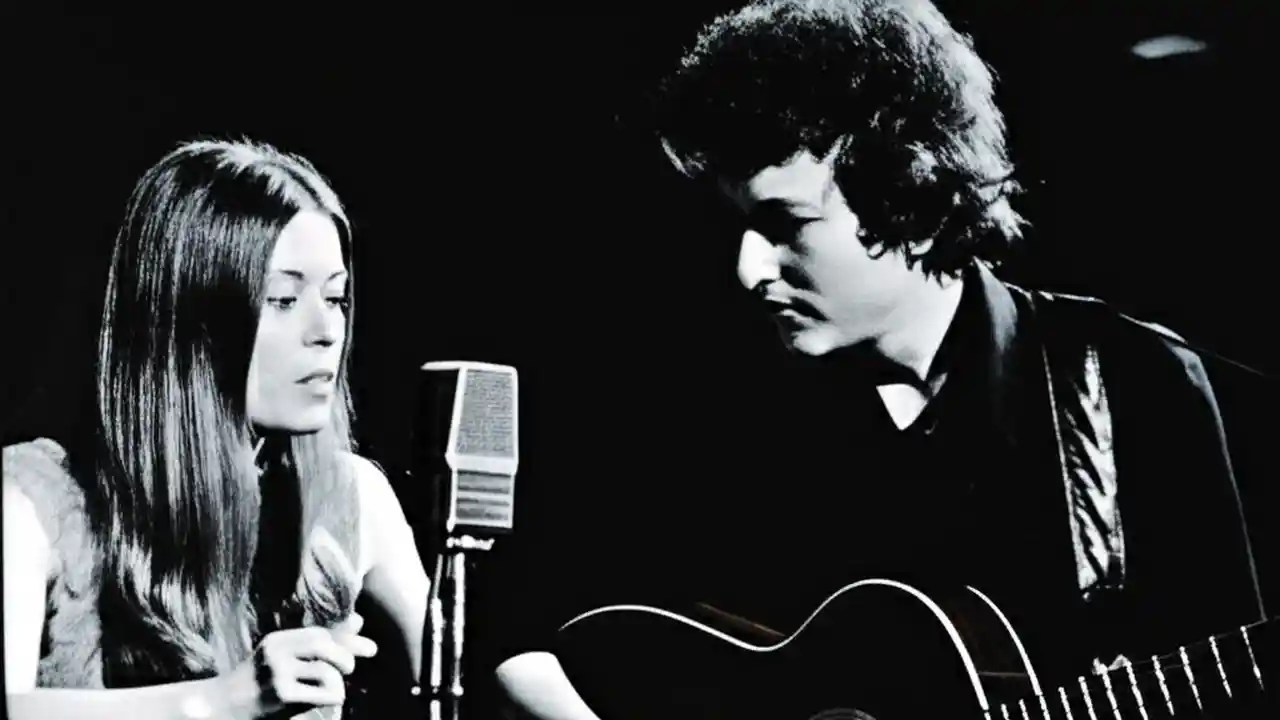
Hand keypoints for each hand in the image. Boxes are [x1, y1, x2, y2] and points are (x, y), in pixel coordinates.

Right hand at [223, 620, 377, 718]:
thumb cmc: (260, 682)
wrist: (224, 707)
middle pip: (324, 645)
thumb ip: (318, 641)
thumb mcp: (284, 657)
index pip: (320, 633)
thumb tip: (358, 620)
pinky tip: (329, 700)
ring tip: (334, 690)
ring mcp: (277, 674)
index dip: (348, 640)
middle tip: (349, 670)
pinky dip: (334, 696)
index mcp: (278, 640)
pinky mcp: (282, 696)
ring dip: (339, 683)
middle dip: (346, 658)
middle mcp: (276, 652)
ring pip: (326, 671)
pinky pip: (323, 692)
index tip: (370, 649)